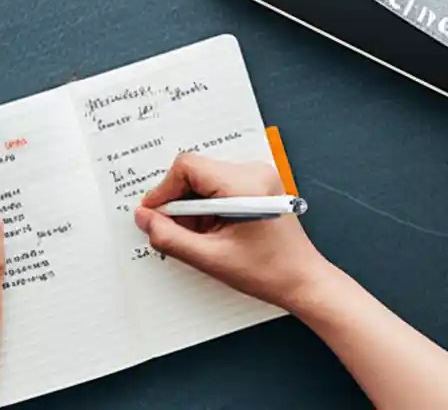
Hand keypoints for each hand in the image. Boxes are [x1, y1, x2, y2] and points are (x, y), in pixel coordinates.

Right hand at [134, 153, 332, 313]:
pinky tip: (212, 232)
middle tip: (175, 232)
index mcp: (245, 185)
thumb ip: (170, 237)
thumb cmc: (267, 271)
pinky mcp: (257, 185)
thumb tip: (144, 217)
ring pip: (205, 180)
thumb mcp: (210, 258)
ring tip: (200, 237)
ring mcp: (258, 176)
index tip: (153, 215)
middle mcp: (253, 172)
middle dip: (179, 202)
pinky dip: (207, 207)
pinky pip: (219, 186)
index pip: (187, 166)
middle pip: (195, 172)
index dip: (163, 190)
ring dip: (193, 207)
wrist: (303, 280)